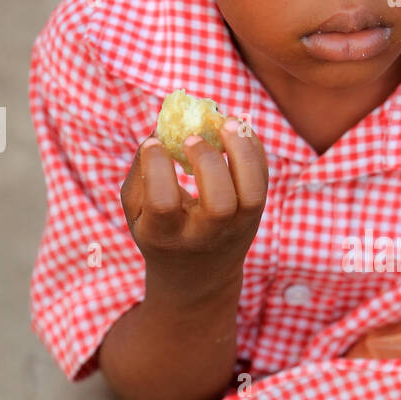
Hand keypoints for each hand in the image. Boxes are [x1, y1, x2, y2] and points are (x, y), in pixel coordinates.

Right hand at [120, 118, 268, 299]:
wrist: (198, 277)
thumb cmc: (159, 232)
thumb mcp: (137, 213)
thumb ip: (141, 173)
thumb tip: (162, 130)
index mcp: (165, 236)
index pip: (163, 203)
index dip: (158, 167)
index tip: (155, 144)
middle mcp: (206, 235)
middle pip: (219, 203)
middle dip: (207, 162)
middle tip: (193, 138)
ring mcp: (237, 227)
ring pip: (252, 193)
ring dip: (243, 152)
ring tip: (228, 123)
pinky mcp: (256, 215)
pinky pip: (263, 179)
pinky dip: (254, 149)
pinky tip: (238, 130)